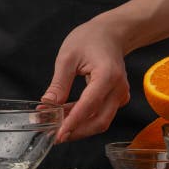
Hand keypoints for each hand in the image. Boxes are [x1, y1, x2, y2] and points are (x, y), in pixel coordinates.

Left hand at [41, 17, 130, 143]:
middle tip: (53, 134)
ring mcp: (120, 95)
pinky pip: (100, 114)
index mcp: (107, 76)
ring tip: (54, 123)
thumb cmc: (90, 39)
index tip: (58, 134)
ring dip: (78, 126)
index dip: (73, 123)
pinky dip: (83, 118)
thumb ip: (59, 83)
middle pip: (99, 121)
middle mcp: (118, 89)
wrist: (111, 33)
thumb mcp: (67, 57)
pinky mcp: (116, 98)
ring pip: (100, 120)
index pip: (89, 106)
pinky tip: (65, 115)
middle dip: (75, 131)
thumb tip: (48, 105)